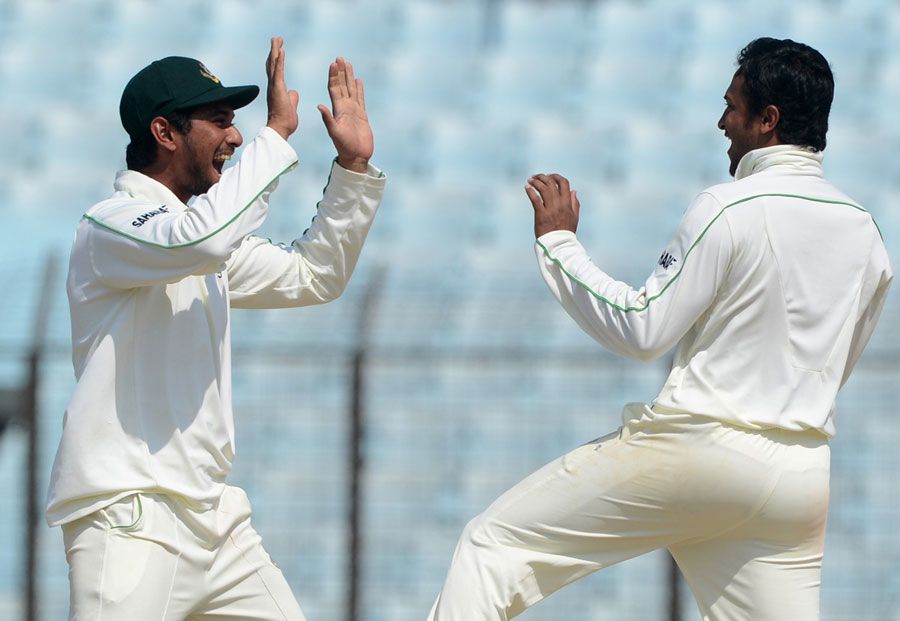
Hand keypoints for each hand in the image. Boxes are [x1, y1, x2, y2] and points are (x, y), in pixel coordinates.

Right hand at [265, 37, 299, 139]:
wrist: (280, 129)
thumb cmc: (285, 120)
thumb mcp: (291, 105)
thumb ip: (292, 97)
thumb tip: (294, 92)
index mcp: (277, 89)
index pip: (276, 71)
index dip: (277, 59)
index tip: (280, 49)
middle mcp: (273, 86)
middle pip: (272, 64)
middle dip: (274, 50)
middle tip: (276, 38)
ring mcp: (274, 86)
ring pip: (273, 65)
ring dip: (275, 51)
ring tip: (277, 39)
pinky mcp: (277, 89)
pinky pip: (279, 72)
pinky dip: (279, 61)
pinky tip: (281, 51)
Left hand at [318, 57, 373, 172]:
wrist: (355, 156)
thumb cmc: (344, 146)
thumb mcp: (334, 132)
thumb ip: (328, 119)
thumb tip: (319, 106)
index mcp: (337, 109)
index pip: (334, 88)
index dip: (333, 76)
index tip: (333, 63)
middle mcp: (345, 107)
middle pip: (342, 85)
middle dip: (341, 71)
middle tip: (339, 57)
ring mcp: (353, 110)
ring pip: (351, 89)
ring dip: (349, 77)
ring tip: (348, 64)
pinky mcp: (362, 115)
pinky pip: (360, 99)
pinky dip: (359, 89)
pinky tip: (358, 81)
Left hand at [525, 173, 580, 237]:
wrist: (559, 244)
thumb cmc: (566, 232)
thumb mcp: (574, 217)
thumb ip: (575, 203)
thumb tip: (574, 191)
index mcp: (568, 203)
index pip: (564, 183)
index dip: (556, 177)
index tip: (550, 176)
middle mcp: (559, 204)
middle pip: (552, 183)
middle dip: (543, 177)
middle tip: (536, 177)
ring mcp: (550, 209)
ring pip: (543, 189)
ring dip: (536, 182)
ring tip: (530, 180)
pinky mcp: (541, 214)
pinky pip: (535, 199)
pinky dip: (530, 191)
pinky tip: (527, 187)